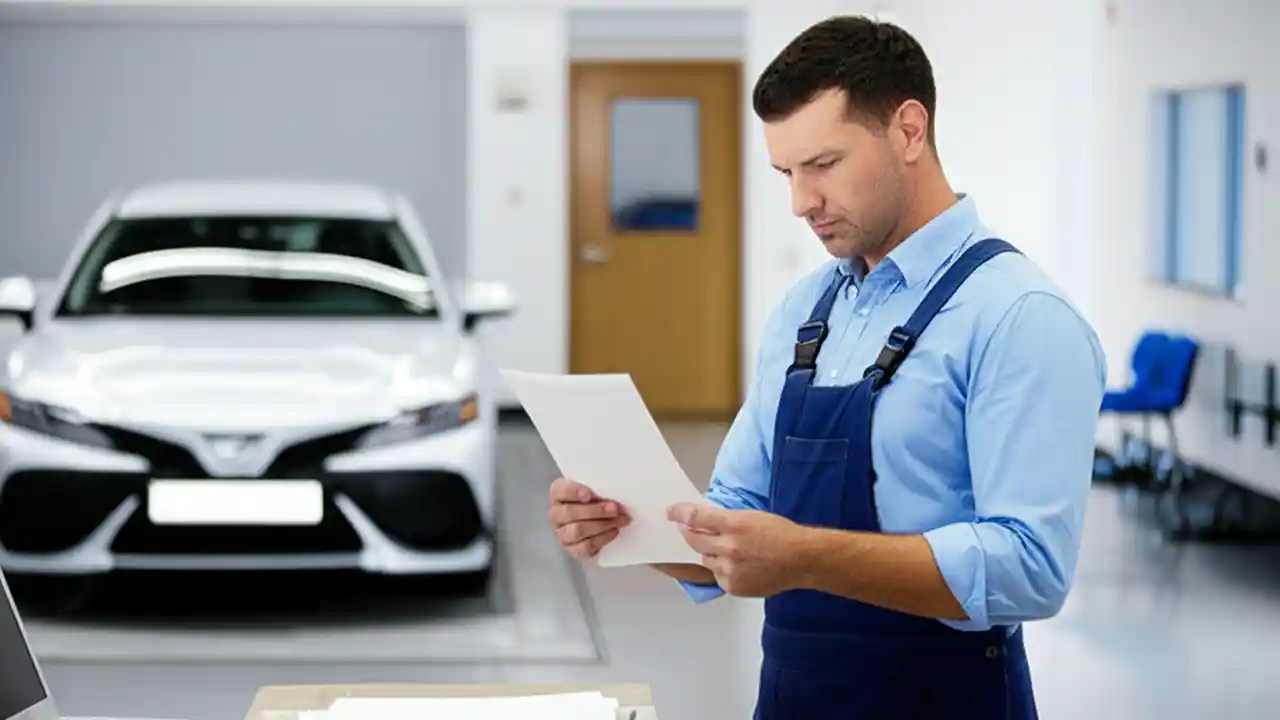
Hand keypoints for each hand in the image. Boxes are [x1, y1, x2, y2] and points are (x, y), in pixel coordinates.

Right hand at [548, 476, 630, 559]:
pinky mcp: (573, 550)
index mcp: (558, 495)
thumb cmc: (597, 501)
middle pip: (569, 512)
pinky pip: (585, 547)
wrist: (601, 523)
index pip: (560, 491)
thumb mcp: (596, 490)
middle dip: (595, 510)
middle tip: (614, 508)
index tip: (589, 495)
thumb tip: (613, 493)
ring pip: (577, 531)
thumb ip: (598, 489)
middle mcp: (556, 515)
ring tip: (619, 520)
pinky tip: (613, 531)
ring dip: (601, 525)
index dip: (574, 492)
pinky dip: (602, 538)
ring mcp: (562, 534)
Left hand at [668, 503, 808, 596]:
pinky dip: (721, 569)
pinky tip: (736, 564)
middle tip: (686, 528)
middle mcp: (730, 548)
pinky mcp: (733, 586)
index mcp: (735, 525)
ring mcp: (730, 570)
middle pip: (695, 539)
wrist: (801, 560)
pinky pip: (717, 575)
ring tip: (725, 549)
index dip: (680, 513)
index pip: (698, 517)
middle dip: (688, 532)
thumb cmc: (781, 534)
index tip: (671, 512)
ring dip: (709, 552)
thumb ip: (727, 520)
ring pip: (705, 559)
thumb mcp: (752, 516)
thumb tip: (704, 520)